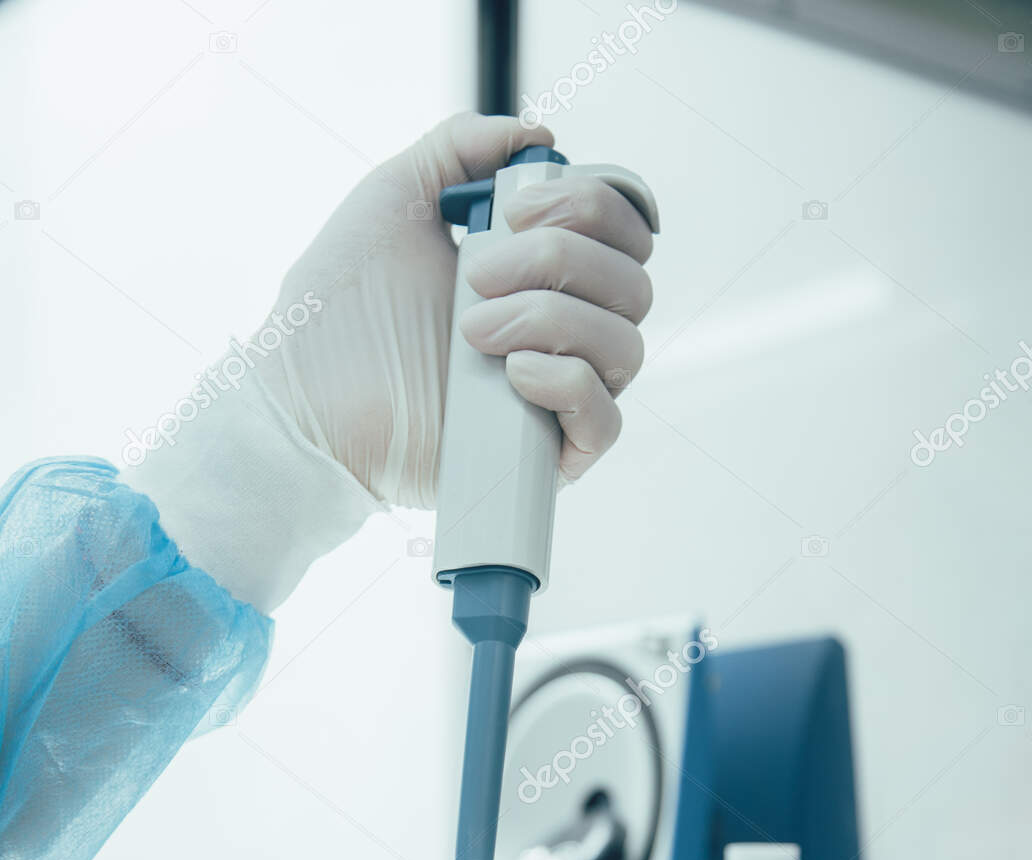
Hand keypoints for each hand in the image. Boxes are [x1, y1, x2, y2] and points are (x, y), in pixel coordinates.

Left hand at [255, 111, 654, 504]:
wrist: (304, 400)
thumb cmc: (339, 309)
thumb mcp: (395, 195)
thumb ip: (460, 145)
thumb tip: (538, 136)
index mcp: (540, 273)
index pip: (624, 232)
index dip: (593, 205)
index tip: (515, 205)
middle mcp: (561, 332)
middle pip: (633, 283)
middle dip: (562, 260)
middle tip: (476, 273)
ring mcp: (556, 395)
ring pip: (625, 346)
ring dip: (553, 320)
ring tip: (472, 331)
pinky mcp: (545, 456)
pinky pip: (605, 420)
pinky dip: (568, 382)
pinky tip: (511, 372)